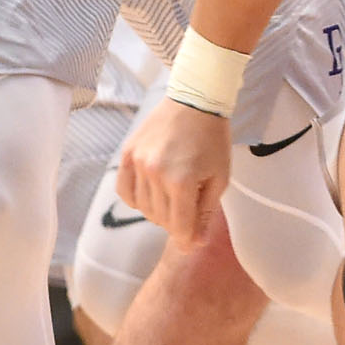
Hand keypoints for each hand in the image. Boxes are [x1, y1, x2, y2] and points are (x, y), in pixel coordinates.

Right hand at [117, 96, 232, 250]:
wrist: (194, 101)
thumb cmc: (212, 139)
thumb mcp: (219, 178)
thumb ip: (205, 213)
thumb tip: (195, 243)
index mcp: (182, 181)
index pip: (179, 228)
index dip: (188, 239)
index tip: (193, 241)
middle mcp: (155, 173)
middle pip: (161, 220)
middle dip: (177, 222)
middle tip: (189, 207)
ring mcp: (138, 163)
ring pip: (143, 208)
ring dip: (158, 210)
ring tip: (173, 195)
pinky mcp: (127, 154)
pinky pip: (125, 191)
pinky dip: (137, 198)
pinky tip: (151, 191)